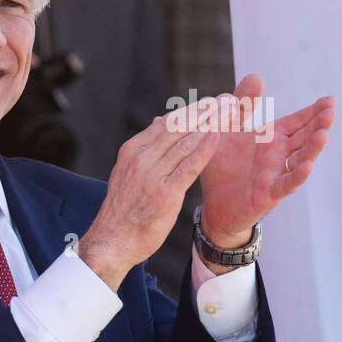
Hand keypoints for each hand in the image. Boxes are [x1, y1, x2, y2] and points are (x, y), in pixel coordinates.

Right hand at [77, 102, 220, 290]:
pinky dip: (205, 149)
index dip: (190, 110)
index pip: (165, 123)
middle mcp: (140, 159)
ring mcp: (152, 175)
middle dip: (204, 112)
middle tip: (226, 100)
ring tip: (230, 113)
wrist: (112, 241)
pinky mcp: (165, 193)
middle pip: (178, 128)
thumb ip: (146, 148)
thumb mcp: (127, 172)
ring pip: (186, 142)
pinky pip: (189, 166)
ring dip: (210, 125)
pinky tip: (219, 136)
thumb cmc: (123, 209)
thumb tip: (159, 121)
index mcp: (131, 151)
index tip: (210, 102)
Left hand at [198, 73, 334, 246]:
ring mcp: (277, 174)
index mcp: (272, 138)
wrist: (213, 203)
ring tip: (324, 133)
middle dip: (318, 124)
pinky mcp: (269, 194)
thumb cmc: (224, 166)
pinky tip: (308, 166)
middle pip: (304, 137)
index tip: (330, 100)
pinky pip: (286, 184)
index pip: (298, 121)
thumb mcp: (228, 131)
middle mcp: (279, 155)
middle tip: (330, 111)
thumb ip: (241, 106)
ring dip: (313, 148)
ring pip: (300, 159)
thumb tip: (255, 76)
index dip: (313, 112)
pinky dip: (297, 176)